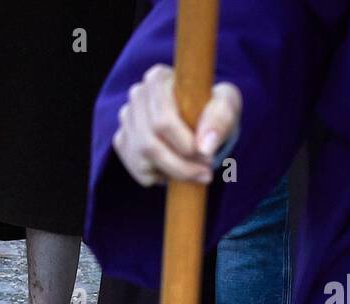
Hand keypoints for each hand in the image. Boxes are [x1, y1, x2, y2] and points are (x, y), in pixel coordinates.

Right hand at [113, 64, 241, 186]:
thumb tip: (205, 147)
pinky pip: (138, 171)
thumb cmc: (213, 108)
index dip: (184, 144)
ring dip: (172, 173)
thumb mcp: (227, 105)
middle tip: (205, 172)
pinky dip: (160, 177)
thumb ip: (220, 119)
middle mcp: (136, 96)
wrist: (201, 120)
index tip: (207, 156)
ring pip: (142, 159)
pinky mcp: (122, 141)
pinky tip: (176, 168)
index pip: (162, 120)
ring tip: (195, 173)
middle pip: (149, 143)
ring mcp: (126, 119)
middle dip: (180, 165)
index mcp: (157, 79)